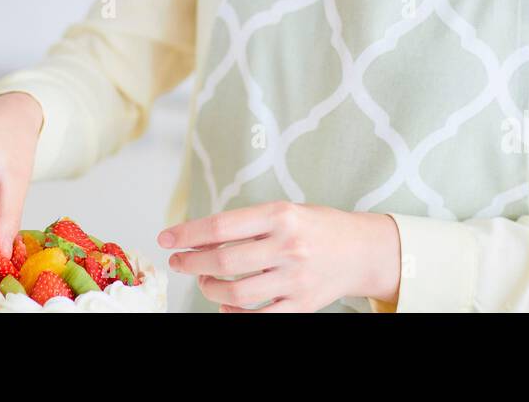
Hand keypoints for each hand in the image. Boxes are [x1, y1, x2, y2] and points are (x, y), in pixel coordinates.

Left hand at [157, 200, 399, 311]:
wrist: (363, 250)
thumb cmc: (317, 227)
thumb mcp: (285, 212)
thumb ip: (247, 225)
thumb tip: (199, 239)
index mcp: (281, 215)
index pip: (222, 225)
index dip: (187, 234)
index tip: (166, 239)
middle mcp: (288, 245)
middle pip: (223, 260)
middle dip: (190, 262)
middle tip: (178, 262)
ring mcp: (295, 278)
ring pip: (235, 292)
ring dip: (209, 288)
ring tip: (204, 280)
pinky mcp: (302, 305)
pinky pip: (258, 317)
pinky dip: (234, 313)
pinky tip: (226, 305)